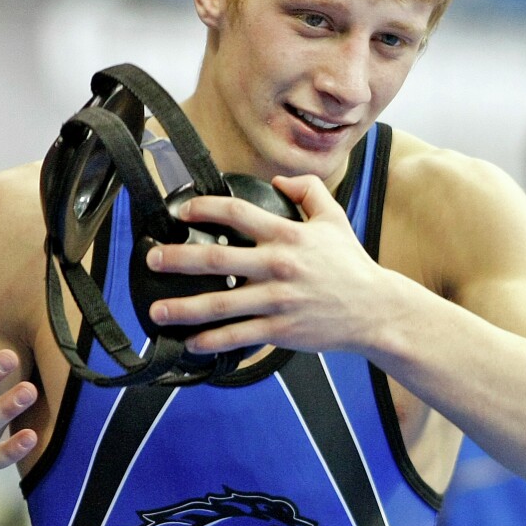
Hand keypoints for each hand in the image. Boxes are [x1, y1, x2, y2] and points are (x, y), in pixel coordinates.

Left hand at [145, 175, 395, 354]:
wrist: (375, 310)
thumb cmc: (351, 265)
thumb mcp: (334, 219)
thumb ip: (309, 191)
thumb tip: (280, 181)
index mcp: (287, 235)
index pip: (236, 213)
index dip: (203, 208)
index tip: (181, 211)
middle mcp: (278, 265)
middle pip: (216, 258)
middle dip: (176, 259)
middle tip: (150, 260)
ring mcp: (277, 300)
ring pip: (220, 304)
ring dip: (183, 308)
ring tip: (156, 312)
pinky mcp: (281, 330)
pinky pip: (238, 337)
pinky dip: (212, 342)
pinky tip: (191, 344)